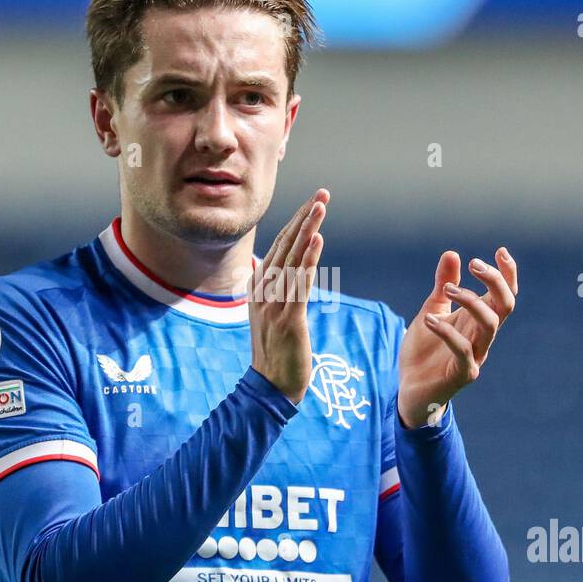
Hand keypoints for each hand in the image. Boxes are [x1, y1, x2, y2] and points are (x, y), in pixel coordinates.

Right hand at [249, 188, 328, 403]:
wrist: (270, 388)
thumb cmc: (276, 353)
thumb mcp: (272, 314)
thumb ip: (278, 290)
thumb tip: (284, 268)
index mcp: (260, 287)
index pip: (280, 246)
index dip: (297, 222)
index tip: (312, 202)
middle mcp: (264, 291)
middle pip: (286, 245)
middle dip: (305, 217)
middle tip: (322, 193)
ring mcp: (274, 304)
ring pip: (292, 259)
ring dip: (308, 230)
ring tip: (320, 206)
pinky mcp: (289, 319)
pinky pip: (299, 284)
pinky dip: (308, 260)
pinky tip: (317, 241)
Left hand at [396, 247, 517, 427]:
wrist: (409, 389)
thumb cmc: (424, 350)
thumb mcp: (431, 310)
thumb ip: (443, 285)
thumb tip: (452, 253)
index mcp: (478, 320)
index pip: (504, 295)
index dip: (508, 274)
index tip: (500, 251)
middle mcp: (482, 336)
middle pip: (505, 306)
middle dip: (495, 281)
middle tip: (474, 264)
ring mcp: (476, 356)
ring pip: (490, 325)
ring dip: (471, 302)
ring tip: (446, 290)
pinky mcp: (462, 374)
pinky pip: (463, 350)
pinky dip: (447, 332)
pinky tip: (429, 320)